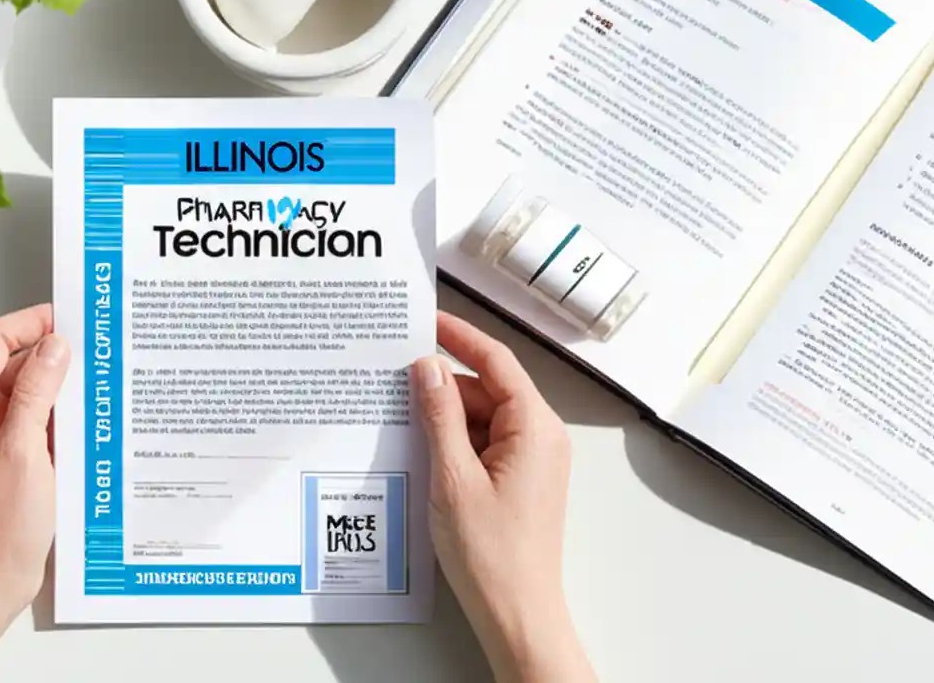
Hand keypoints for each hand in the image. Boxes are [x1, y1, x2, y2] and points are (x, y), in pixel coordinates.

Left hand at [0, 304, 70, 610]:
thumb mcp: (23, 452)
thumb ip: (37, 394)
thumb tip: (54, 347)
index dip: (32, 322)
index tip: (72, 317)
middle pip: (13, 363)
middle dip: (54, 352)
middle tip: (99, 348)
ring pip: (29, 393)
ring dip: (62, 385)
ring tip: (102, 382)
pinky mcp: (10, 461)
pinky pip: (36, 423)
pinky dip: (61, 416)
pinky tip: (91, 421)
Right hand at [411, 312, 594, 682]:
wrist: (516, 613)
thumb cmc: (492, 555)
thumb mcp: (453, 478)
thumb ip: (440, 417)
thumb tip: (427, 368)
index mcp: (535, 428)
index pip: (497, 361)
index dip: (459, 335)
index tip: (426, 320)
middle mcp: (540, 437)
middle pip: (486, 389)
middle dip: (441, 388)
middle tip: (393, 384)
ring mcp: (530, 460)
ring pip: (481, 418)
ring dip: (444, 420)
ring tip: (401, 426)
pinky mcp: (517, 480)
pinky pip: (482, 444)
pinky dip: (452, 443)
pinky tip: (421, 453)